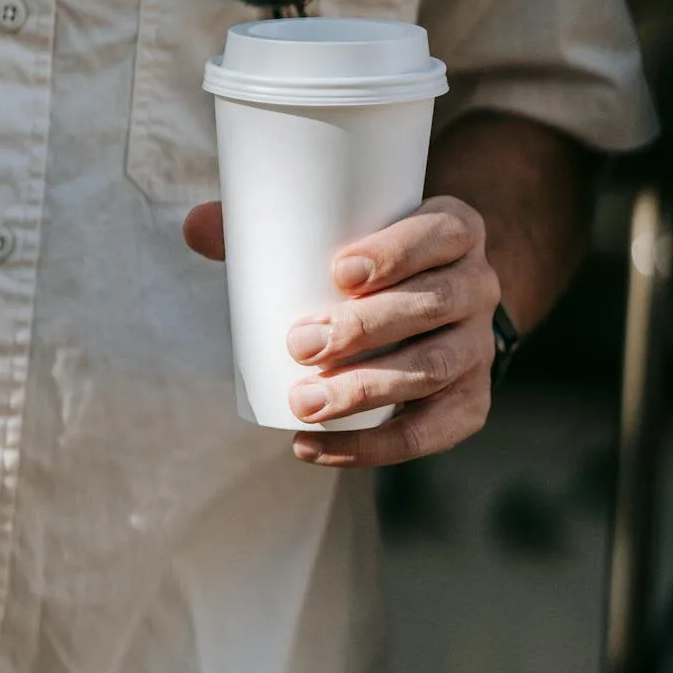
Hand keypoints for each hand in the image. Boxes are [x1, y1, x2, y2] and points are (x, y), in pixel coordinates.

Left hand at [183, 195, 499, 467]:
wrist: (432, 301)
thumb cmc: (368, 262)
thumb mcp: (338, 231)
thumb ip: (270, 226)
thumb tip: (194, 225)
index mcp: (454, 231)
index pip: (440, 232)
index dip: (397, 252)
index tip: (339, 272)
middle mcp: (478, 286)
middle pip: (434, 306)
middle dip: (366, 329)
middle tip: (301, 344)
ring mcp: (477, 346)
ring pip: (433, 368)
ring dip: (366, 389)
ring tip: (304, 403)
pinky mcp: (468, 401)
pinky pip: (429, 431)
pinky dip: (373, 446)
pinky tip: (315, 447)